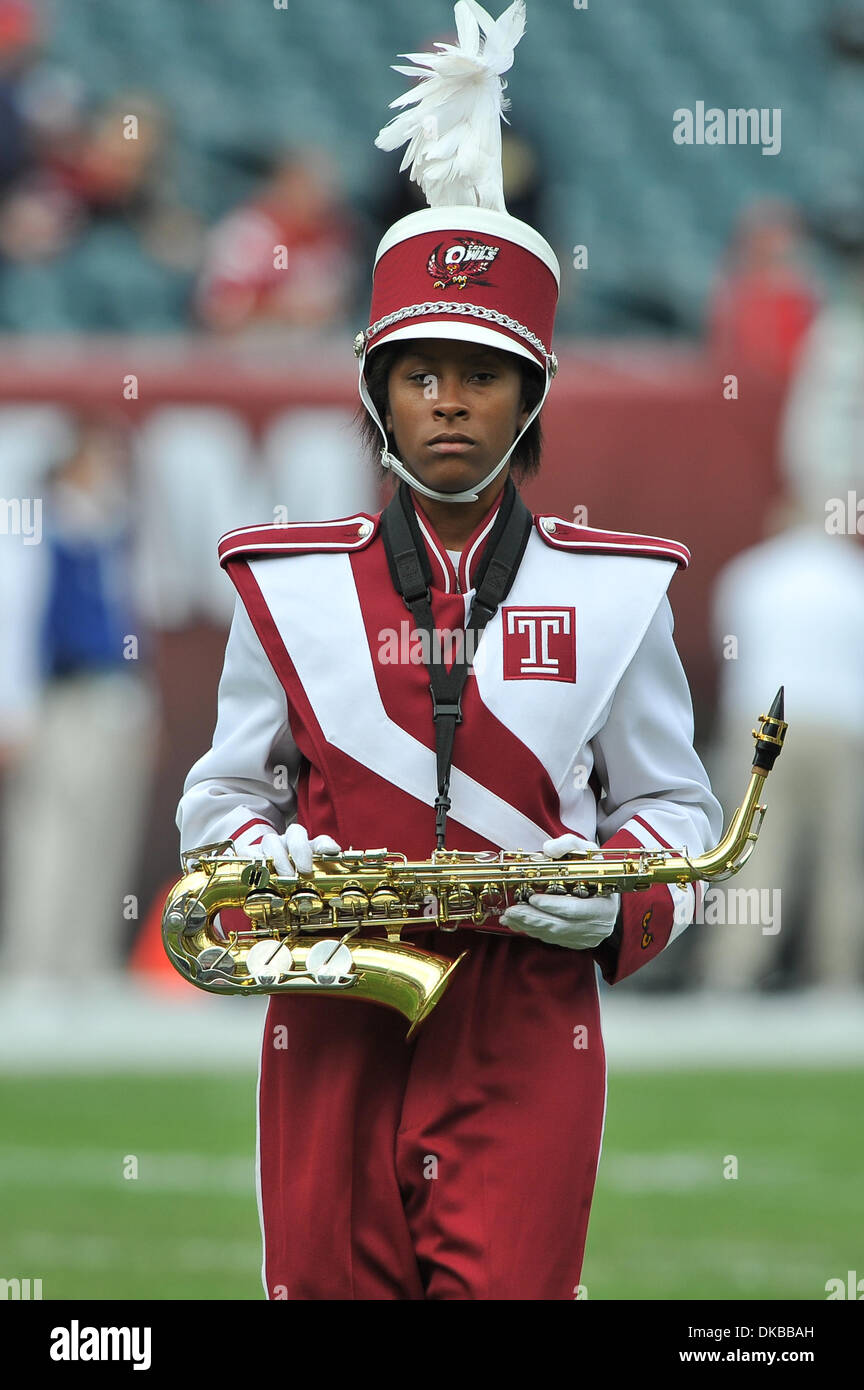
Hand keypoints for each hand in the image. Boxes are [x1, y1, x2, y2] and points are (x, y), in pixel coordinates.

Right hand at [249, 823, 341, 875]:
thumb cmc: (286, 881)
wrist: (259, 879)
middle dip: (301, 850)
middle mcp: (288, 842)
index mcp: (307, 849)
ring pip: (271, 840)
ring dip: (280, 858)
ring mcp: (268, 847)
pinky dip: (254, 860)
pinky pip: (249, 851)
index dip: (325, 844)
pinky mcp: (249, 853)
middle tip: (305, 870)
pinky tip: (260, 872)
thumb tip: (332, 867)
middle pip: (295, 832)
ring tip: (285, 876)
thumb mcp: (304, 881)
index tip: (330, 852)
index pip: (320, 841)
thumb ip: (320, 877)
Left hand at [499, 835, 619, 949]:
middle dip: (532, 918)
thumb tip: (549, 849)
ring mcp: (587, 938)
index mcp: (605, 905)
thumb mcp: (587, 850)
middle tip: (511, 911)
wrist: (604, 886)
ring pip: (552, 935)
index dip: (552, 905)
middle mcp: (598, 927)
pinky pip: (551, 938)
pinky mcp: (575, 942)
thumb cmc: (594, 869)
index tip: (532, 898)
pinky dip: (533, 929)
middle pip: (560, 926)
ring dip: (528, 925)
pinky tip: (517, 921)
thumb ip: (569, 845)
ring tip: (509, 916)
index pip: (575, 909)